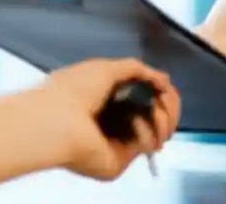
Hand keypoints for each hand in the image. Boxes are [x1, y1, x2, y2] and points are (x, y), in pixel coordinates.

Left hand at [32, 58, 181, 180]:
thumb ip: (138, 70)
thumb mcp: (107, 67)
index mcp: (107, 96)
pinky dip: (148, 131)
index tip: (166, 86)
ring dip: (163, 117)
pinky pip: (147, 144)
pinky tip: (135, 123)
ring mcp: (118, 140)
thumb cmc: (73, 90)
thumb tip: (163, 79)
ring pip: (158, 130)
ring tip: (154, 110)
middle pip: (157, 113)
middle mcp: (114, 120)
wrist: (57, 119)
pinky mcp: (121, 158)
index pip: (145, 95)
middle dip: (168, 104)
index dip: (161, 91)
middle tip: (165, 99)